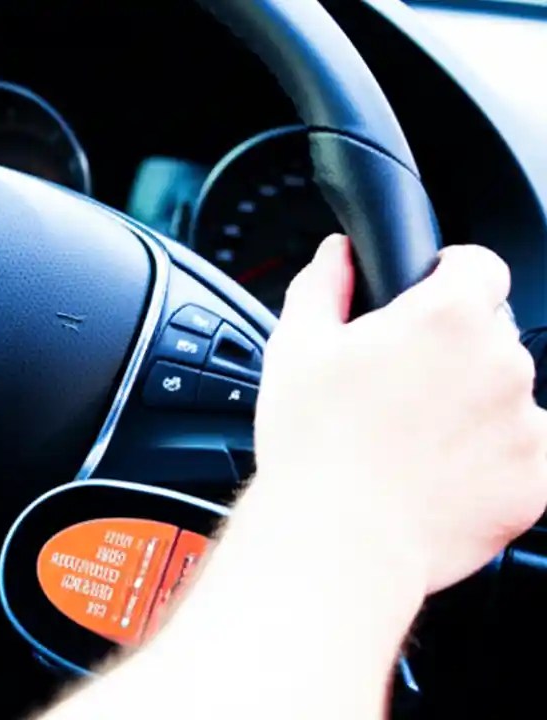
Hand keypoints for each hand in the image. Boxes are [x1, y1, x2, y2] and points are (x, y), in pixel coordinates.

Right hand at [253, 235, 546, 593]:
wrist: (338, 543)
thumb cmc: (312, 447)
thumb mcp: (294, 349)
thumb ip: (323, 286)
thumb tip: (338, 254)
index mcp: (447, 315)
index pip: (479, 265)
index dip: (448, 276)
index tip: (425, 301)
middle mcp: (502, 360)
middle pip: (492, 333)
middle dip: (454, 351)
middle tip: (399, 390)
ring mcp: (527, 423)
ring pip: (508, 395)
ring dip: (474, 406)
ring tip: (414, 442)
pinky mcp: (538, 479)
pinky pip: (525, 454)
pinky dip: (493, 460)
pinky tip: (441, 474)